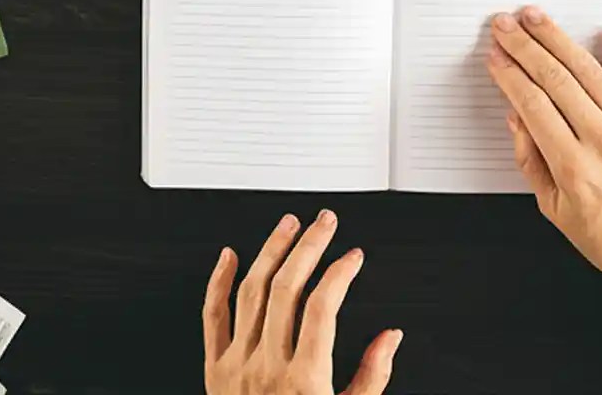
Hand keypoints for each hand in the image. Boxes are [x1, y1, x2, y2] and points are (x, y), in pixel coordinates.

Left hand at [203, 210, 402, 394]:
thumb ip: (372, 377)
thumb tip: (390, 337)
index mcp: (304, 380)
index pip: (323, 307)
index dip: (340, 273)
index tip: (353, 257)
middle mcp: (266, 367)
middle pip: (287, 288)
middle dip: (309, 247)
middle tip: (325, 222)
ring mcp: (236, 367)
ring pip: (250, 292)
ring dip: (270, 251)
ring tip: (288, 226)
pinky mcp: (213, 372)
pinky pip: (211, 317)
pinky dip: (217, 282)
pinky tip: (229, 256)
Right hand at [485, 6, 601, 303]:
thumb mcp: (558, 214)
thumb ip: (533, 164)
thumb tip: (518, 121)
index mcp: (574, 167)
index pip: (533, 105)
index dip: (509, 76)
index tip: (496, 57)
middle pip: (556, 80)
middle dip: (525, 47)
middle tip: (506, 25)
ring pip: (592, 73)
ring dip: (560, 41)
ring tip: (539, 19)